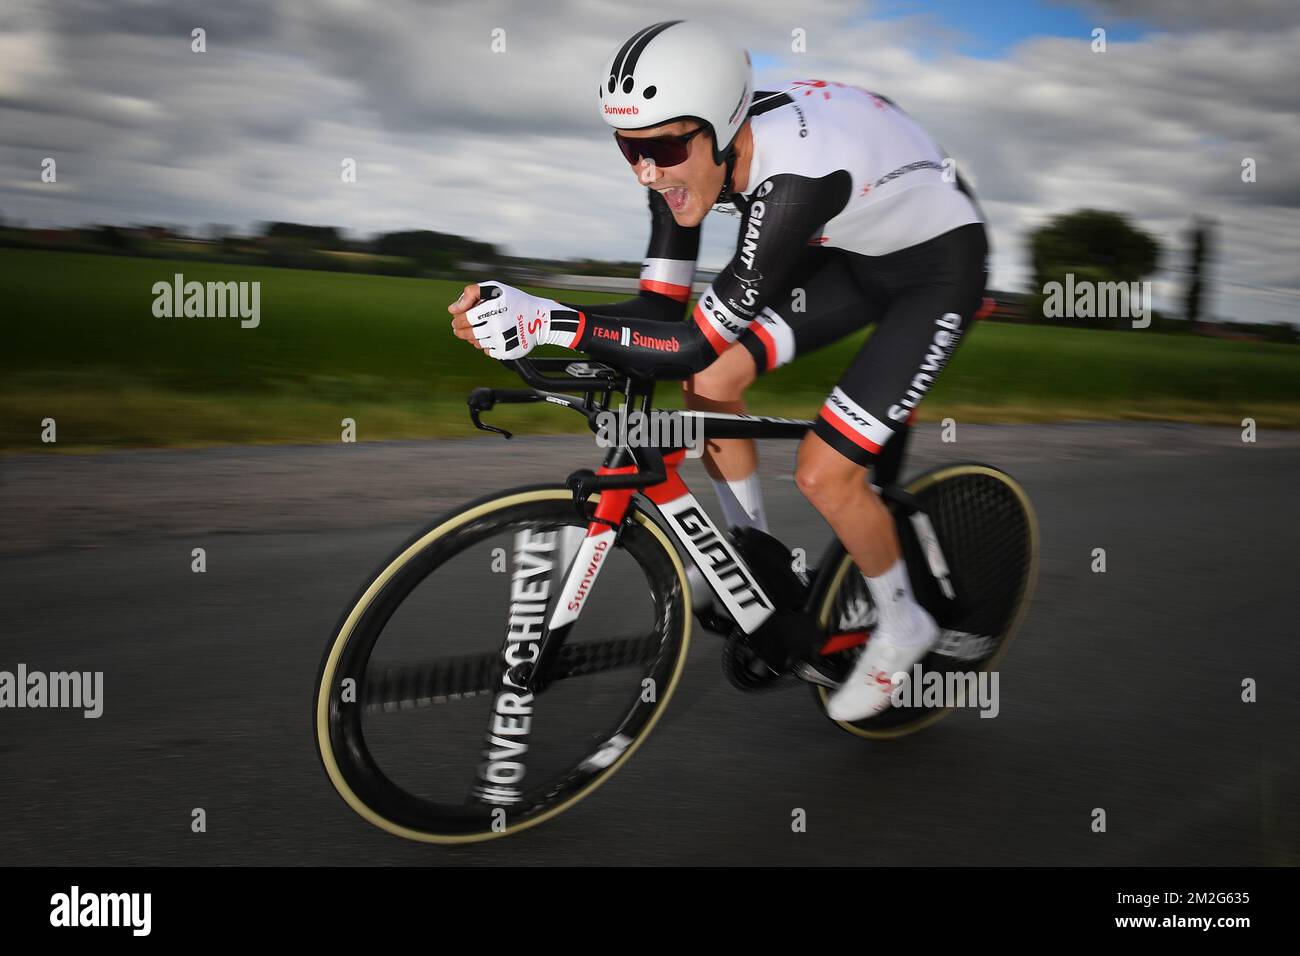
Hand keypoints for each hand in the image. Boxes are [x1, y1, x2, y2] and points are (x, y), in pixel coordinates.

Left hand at [452, 281, 572, 360]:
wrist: (540, 319)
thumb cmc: (515, 301)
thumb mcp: (495, 288)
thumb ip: (471, 293)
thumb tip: (452, 309)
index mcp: (494, 307)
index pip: (464, 318)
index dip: (457, 320)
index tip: (457, 319)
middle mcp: (499, 325)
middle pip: (468, 333)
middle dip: (460, 331)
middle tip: (459, 328)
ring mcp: (503, 340)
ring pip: (477, 343)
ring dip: (473, 338)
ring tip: (478, 331)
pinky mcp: (508, 352)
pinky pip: (488, 351)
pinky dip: (486, 345)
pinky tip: (491, 337)